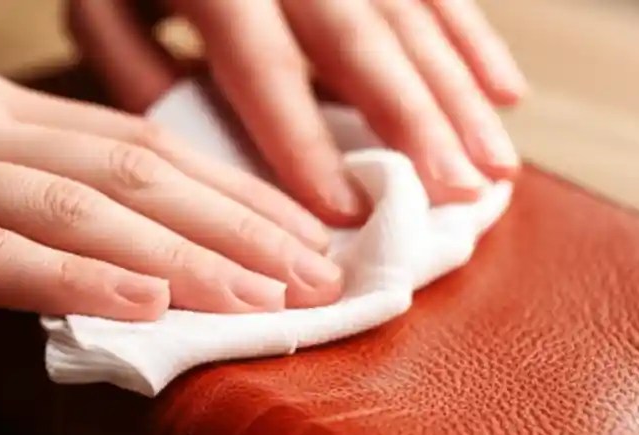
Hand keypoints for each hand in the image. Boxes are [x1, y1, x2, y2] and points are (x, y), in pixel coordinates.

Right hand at [0, 70, 340, 318]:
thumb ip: (17, 197)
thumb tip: (120, 254)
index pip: (139, 146)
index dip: (232, 190)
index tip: (307, 237)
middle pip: (133, 170)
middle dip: (237, 223)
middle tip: (320, 274)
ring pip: (76, 207)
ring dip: (183, 255)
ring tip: (264, 298)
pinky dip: (71, 278)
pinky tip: (143, 307)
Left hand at [67, 0, 525, 224]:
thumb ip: (130, 58)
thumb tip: (189, 139)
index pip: (264, 66)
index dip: (303, 140)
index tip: (341, 211)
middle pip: (360, 41)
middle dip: (415, 122)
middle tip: (456, 194)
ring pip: (411, 18)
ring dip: (460, 95)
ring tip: (495, 170)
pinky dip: (474, 40)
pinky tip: (508, 94)